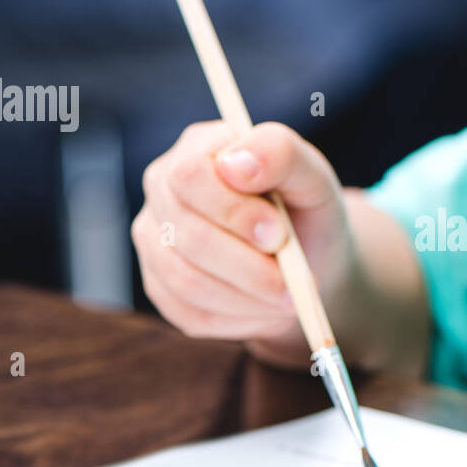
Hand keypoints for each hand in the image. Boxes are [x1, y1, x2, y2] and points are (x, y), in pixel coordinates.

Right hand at [132, 120, 353, 366]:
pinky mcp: (160, 285)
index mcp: (196, 149)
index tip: (279, 234)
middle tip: (293, 280)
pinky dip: (239, 317)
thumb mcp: (312, 176)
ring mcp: (154, 239)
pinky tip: (267, 307)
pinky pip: (190, 312)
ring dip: (249, 296)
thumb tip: (236, 165)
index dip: (233, 211)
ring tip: (289, 297)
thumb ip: (280, 154)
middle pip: (188, 236)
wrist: (306, 258)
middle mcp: (163, 190)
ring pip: (187, 280)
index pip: (189, 175)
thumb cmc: (305, 208)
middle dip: (249, 266)